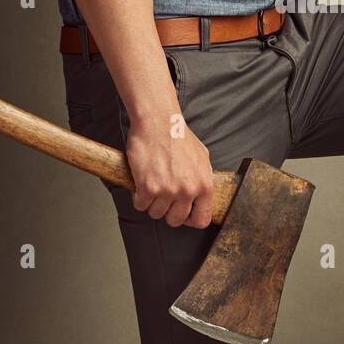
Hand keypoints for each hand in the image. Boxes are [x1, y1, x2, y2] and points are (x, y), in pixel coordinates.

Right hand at [126, 111, 215, 227]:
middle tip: (163, 197)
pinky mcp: (148, 188)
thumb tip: (201, 196)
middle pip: (176, 220)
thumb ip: (202, 180)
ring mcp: (168, 191)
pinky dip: (138, 197)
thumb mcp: (202, 158)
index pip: (202, 220)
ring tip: (152, 186)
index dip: (190, 220)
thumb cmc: (179, 137)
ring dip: (151, 203)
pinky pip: (140, 205)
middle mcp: (188, 191)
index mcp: (205, 185)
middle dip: (167, 211)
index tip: (182, 214)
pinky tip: (141, 183)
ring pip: (156, 213)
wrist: (158, 122)